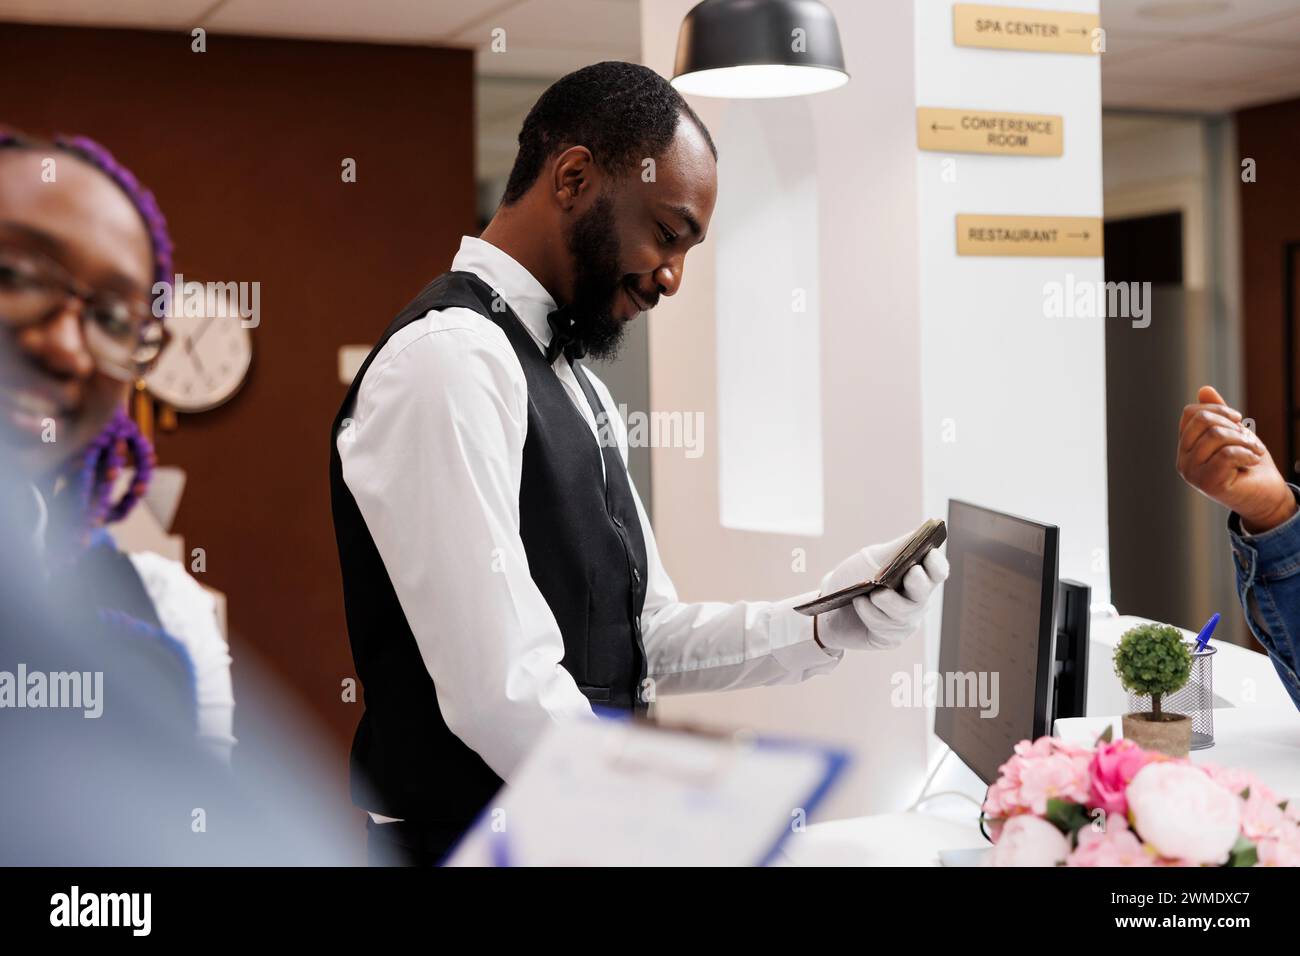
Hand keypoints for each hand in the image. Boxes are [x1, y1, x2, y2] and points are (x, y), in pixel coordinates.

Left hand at [816, 531, 949, 650]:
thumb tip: (920, 533)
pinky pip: (885, 627)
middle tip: (910, 573)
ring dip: (885, 599)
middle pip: (924, 592)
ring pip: (903, 612)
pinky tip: (858, 602)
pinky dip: (869, 612)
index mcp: (916, 575)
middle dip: (918, 582)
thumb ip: (897, 547)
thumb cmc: (854, 578)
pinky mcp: (891, 638)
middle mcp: (916, 600)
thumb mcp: (873, 558)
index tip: (929, 554)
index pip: (938, 571)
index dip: (937, 564)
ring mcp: (905, 621)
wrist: (828, 606)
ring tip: (868, 593)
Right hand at [1176, 385, 1296, 533]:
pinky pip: (1226, 455)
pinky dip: (1246, 454)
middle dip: (1233, 425)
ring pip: (1216, 436)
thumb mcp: (1234, 432)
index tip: (1238, 421)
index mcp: (1186, 447)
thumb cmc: (1249, 464)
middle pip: (1202, 421)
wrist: (1266, 496)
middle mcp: (1183, 460)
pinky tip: (1252, 461)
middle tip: (1249, 440)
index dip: (1218, 410)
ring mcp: (1192, 473)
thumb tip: (1204, 389)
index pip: (1191, 413)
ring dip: (1244, 440)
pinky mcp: (1207, 483)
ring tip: (1253, 451)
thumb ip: (1218, 414)